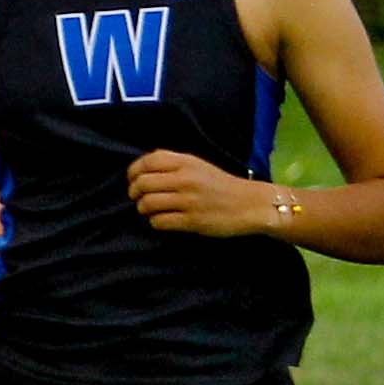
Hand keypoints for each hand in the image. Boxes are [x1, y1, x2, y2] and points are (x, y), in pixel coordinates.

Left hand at [127, 150, 274, 236]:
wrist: (251, 204)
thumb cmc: (222, 185)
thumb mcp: (198, 165)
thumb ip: (173, 163)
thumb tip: (143, 169)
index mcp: (186, 162)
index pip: (147, 162)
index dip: (133, 171)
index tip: (132, 180)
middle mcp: (185, 179)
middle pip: (143, 184)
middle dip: (134, 193)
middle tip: (138, 198)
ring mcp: (189, 201)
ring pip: (148, 203)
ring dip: (143, 209)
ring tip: (150, 211)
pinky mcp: (192, 221)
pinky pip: (160, 221)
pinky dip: (155, 222)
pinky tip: (163, 220)